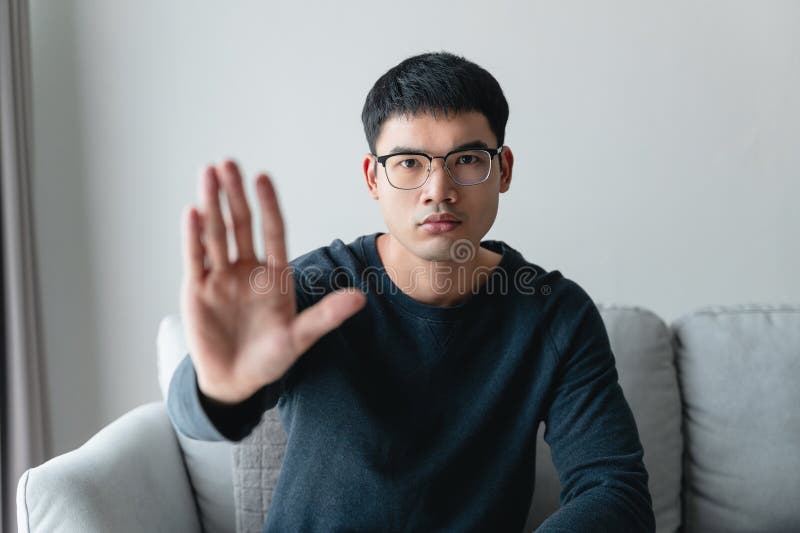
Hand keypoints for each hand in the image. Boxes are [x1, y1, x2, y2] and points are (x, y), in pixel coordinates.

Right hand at [180, 160, 365, 403]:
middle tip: (228, 163)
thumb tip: (361, 298)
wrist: (236, 381)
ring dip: (211, 204)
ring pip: (216, 234)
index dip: (268, 205)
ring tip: (207, 173)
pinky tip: (193, 212)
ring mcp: (221, 277)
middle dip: (235, 194)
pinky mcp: (198, 290)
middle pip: (240, 224)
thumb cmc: (270, 358)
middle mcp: (246, 270)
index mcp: (274, 275)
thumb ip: (326, 315)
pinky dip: (193, 236)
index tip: (262, 178)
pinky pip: (196, 258)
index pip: (272, 231)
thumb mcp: (300, 337)